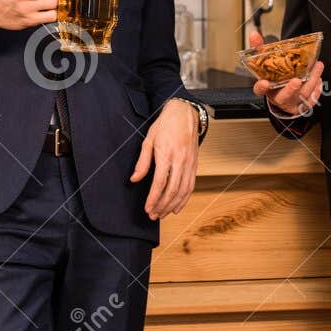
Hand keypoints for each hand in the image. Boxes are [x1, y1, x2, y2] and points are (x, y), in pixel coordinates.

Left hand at [129, 99, 198, 219]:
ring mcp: (189, 164)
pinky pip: (191, 186)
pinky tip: (177, 207)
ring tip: (163, 214)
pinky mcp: (195, 165)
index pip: (160, 183)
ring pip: (183, 191)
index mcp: (167, 154)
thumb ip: (142, 162)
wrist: (185, 114)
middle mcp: (180, 161)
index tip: (147, 208)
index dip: (153, 198)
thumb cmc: (165, 125)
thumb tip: (135, 179)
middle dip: (162, 206)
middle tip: (153, 215)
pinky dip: (184, 199)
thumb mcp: (149, 140)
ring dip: (173, 205)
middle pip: (172, 190)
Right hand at [248, 28, 322, 115]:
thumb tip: (254, 34)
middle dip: (290, 89)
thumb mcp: (266, 63)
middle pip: (283, 97)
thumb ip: (260, 49)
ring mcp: (292, 103)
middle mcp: (278, 98)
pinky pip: (312, 99)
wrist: (284, 95)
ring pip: (302, 96)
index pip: (260, 90)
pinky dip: (317, 88)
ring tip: (317, 67)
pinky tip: (319, 78)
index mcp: (267, 88)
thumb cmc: (274, 77)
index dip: (261, 87)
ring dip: (311, 81)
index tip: (264, 83)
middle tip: (297, 81)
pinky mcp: (303, 105)